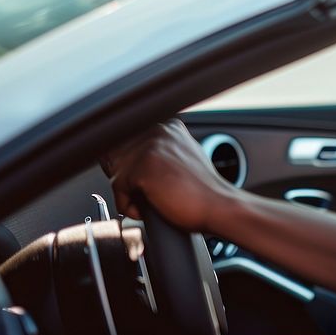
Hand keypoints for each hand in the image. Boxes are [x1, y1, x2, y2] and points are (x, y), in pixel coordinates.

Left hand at [101, 119, 234, 231]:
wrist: (219, 208)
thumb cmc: (204, 193)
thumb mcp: (183, 160)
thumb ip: (160, 153)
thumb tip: (127, 160)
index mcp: (169, 126)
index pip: (127, 142)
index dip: (130, 167)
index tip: (143, 184)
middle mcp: (159, 130)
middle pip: (117, 155)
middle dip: (127, 180)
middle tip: (152, 195)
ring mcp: (151, 146)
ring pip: (116, 172)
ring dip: (129, 193)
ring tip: (155, 200)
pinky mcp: (143, 165)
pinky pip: (117, 189)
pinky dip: (130, 206)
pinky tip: (154, 206)